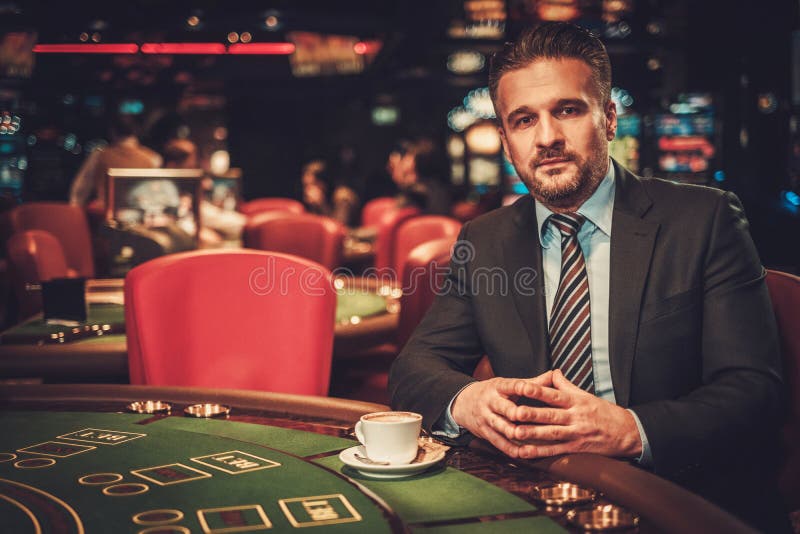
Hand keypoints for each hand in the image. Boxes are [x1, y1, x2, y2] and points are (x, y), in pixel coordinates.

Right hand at [451, 372, 554, 457]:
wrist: (463, 403)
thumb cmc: (492, 392)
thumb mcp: (507, 384)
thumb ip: (531, 383)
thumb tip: (554, 375)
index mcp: (498, 387)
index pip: (511, 386)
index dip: (522, 387)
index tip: (532, 389)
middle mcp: (490, 402)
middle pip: (505, 408)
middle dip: (517, 414)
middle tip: (532, 418)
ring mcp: (486, 418)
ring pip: (502, 428)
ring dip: (516, 435)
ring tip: (532, 441)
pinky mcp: (485, 432)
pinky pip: (499, 443)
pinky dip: (512, 449)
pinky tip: (525, 453)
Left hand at [513, 369, 641, 458]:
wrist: (627, 433)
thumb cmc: (605, 412)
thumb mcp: (586, 395)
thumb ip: (566, 385)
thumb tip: (553, 372)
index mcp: (576, 402)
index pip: (554, 394)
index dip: (538, 391)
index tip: (522, 386)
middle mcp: (575, 417)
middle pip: (550, 415)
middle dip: (531, 414)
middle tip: (514, 412)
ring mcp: (575, 434)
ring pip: (551, 434)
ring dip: (532, 434)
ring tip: (515, 432)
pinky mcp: (576, 449)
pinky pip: (555, 451)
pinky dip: (540, 452)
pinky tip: (524, 453)